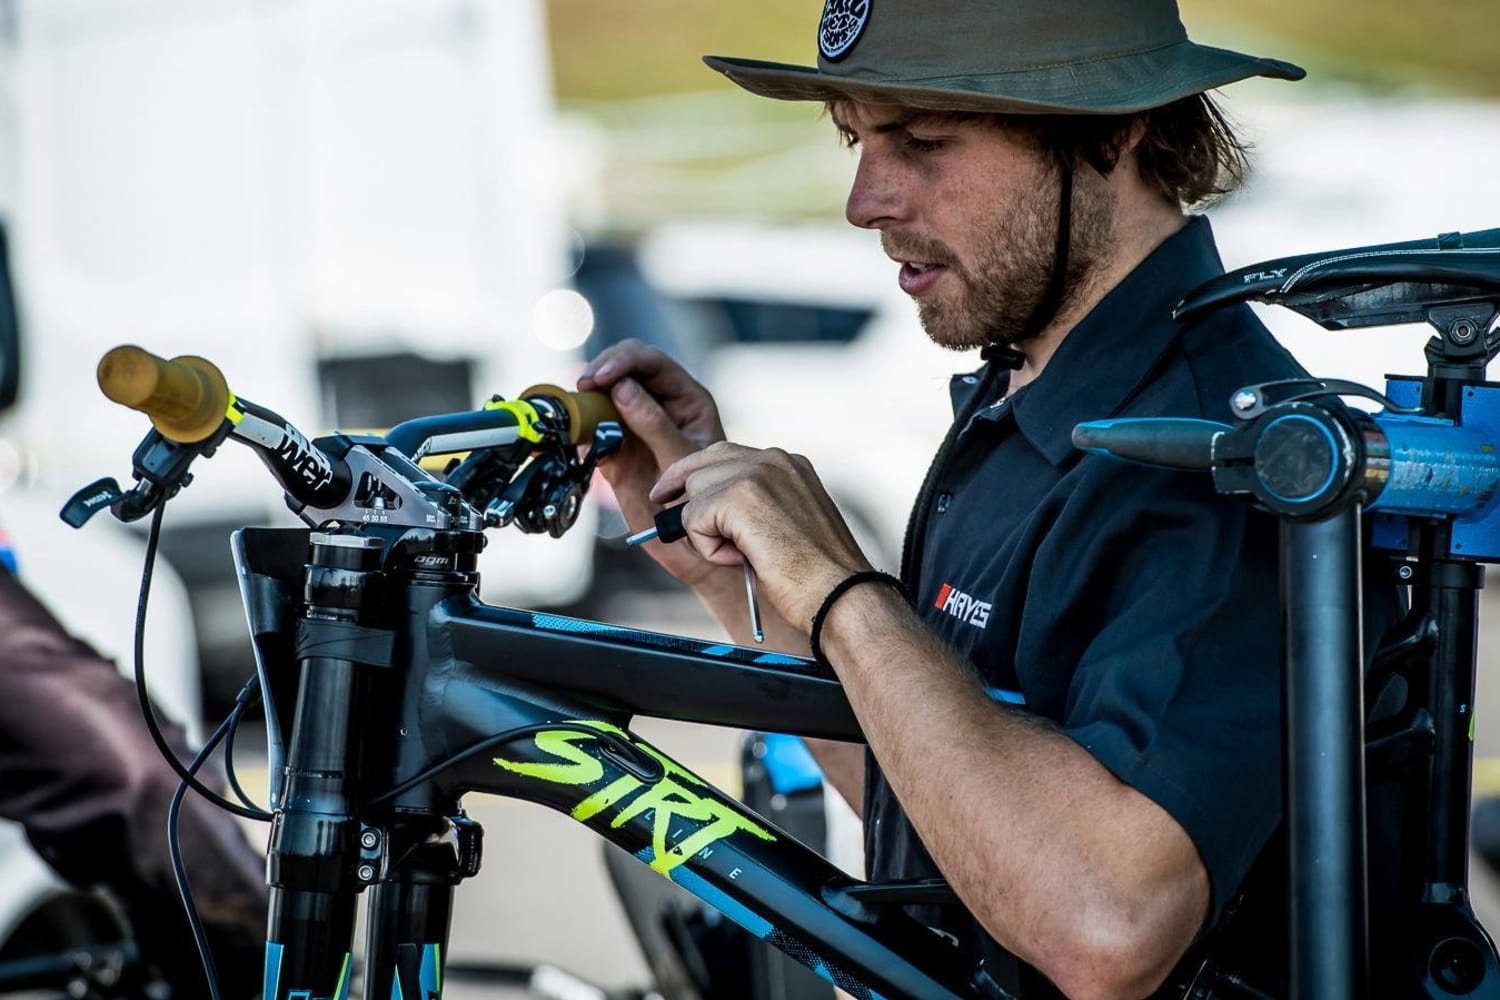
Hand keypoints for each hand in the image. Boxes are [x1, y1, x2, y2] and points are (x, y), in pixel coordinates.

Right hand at [578, 340, 726, 587]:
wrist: (694, 547)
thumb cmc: (705, 503)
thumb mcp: (683, 460)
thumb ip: (655, 424)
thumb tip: (622, 389)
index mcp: (687, 400)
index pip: (653, 364)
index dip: (625, 361)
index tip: (602, 377)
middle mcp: (661, 405)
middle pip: (625, 368)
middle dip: (602, 370)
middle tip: (583, 387)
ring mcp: (636, 425)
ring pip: (605, 394)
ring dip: (587, 396)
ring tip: (575, 409)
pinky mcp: (616, 449)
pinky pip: (594, 427)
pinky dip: (580, 425)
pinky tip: (573, 431)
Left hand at [651, 442, 873, 630]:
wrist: (840, 594)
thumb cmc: (819, 574)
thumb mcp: (787, 523)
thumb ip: (755, 506)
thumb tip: (701, 507)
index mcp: (787, 464)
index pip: (723, 454)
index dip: (692, 474)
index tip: (669, 492)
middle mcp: (773, 460)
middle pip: (701, 465)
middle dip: (686, 499)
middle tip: (668, 521)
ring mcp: (757, 474)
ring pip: (694, 494)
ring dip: (706, 532)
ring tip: (743, 556)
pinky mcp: (739, 497)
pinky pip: (692, 519)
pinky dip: (708, 549)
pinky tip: (742, 560)